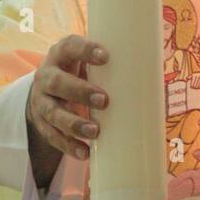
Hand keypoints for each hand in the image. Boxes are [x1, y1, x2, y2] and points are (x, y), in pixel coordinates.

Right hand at [27, 34, 109, 164]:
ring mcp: (41, 102)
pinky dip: (68, 145)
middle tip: (104, 100)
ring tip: (95, 132)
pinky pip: (53, 136)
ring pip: (54, 113)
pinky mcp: (41, 124)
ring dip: (74, 123)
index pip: (70, 47)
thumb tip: (158, 83)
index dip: (85, 50)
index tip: (106, 57)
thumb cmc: (78, 73)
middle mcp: (46, 77)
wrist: (46, 91)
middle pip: (57, 83)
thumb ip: (111, 68)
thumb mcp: (87, 64)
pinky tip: (84, 152)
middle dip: (80, 92)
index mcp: (60, 55)